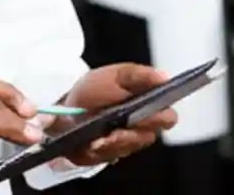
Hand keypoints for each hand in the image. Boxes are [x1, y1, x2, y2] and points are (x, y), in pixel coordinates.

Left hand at [58, 64, 176, 166]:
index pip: (167, 117)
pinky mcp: (108, 155)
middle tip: (124, 125)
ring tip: (102, 136)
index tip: (147, 112)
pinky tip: (93, 143)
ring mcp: (125, 144)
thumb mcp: (115, 76)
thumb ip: (139, 75)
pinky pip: (109, 157)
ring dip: (115, 140)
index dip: (160, 117)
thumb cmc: (94, 90)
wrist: (65, 108)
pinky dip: (100, 148)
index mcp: (148, 107)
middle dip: (135, 131)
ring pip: (127, 147)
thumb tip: (164, 77)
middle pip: (148, 136)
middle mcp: (141, 129)